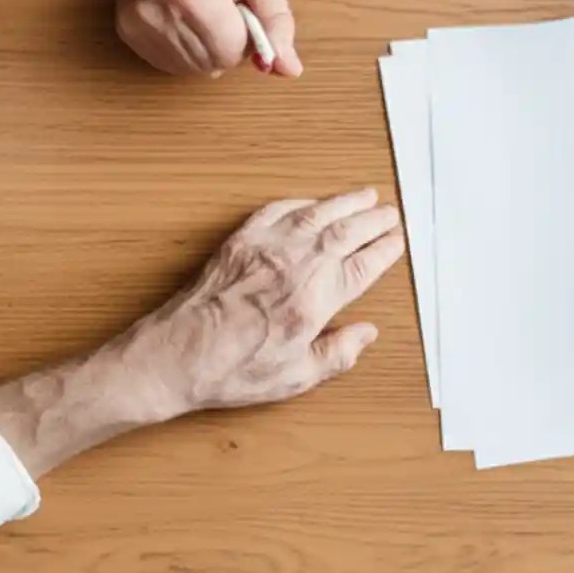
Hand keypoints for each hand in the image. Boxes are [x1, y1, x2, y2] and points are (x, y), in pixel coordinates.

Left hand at [112, 188, 404, 419]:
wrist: (176, 354)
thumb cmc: (232, 370)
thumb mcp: (295, 377)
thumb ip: (337, 354)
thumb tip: (366, 334)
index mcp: (316, 298)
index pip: (363, 266)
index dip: (384, 251)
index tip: (397, 241)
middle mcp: (296, 264)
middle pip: (347, 232)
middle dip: (373, 220)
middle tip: (390, 214)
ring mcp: (267, 246)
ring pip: (317, 213)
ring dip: (344, 202)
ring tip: (365, 195)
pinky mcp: (239, 241)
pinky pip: (277, 209)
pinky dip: (300, 202)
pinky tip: (311, 202)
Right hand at [114, 0, 301, 76]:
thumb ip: (277, 22)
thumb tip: (289, 69)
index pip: (232, 52)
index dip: (244, 36)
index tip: (239, 9)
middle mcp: (157, 12)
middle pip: (212, 64)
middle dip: (226, 44)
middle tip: (221, 9)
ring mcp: (138, 24)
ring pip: (192, 69)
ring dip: (206, 49)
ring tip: (203, 13)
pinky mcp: (127, 31)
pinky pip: (170, 64)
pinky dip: (186, 50)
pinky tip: (185, 21)